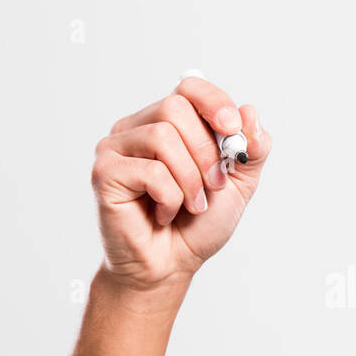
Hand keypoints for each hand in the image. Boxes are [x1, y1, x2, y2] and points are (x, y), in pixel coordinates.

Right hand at [90, 76, 270, 288]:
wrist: (169, 267)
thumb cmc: (197, 225)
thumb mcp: (238, 185)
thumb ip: (251, 150)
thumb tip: (250, 112)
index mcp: (169, 123)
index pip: (189, 87)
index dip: (214, 102)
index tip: (232, 129)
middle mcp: (137, 128)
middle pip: (175, 108)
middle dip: (206, 152)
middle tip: (213, 186)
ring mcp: (116, 148)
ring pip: (162, 137)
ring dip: (190, 179)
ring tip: (191, 205)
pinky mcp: (104, 173)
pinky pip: (149, 171)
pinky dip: (169, 198)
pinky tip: (163, 214)